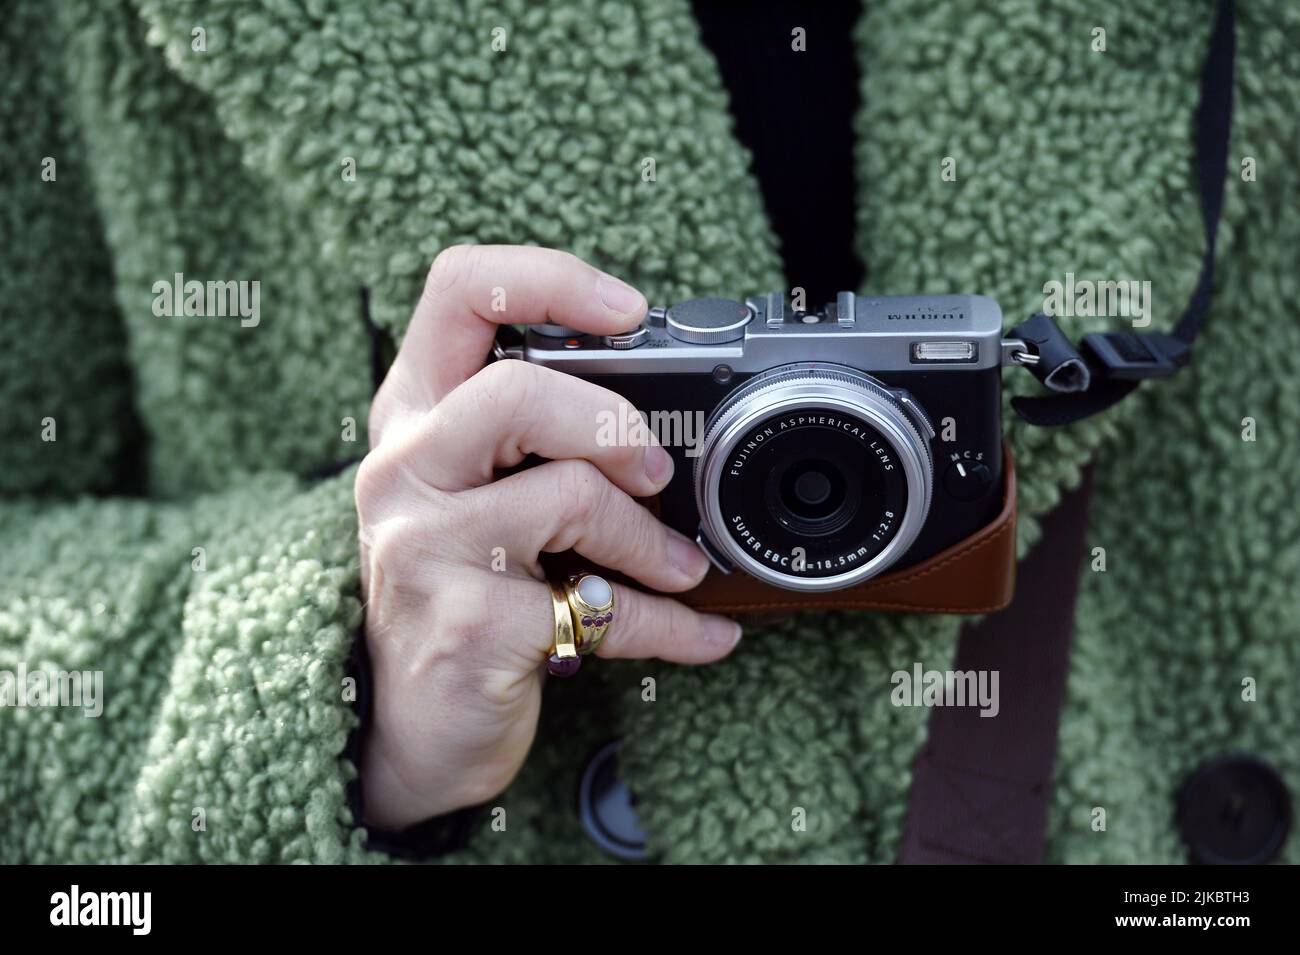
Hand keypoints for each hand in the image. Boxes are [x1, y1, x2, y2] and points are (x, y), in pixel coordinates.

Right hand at [355, 245, 742, 827]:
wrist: (416, 725)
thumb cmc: (465, 588)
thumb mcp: (485, 497)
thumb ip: (541, 444)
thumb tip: (667, 425)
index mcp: (415, 414)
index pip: (458, 291)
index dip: (549, 279)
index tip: (630, 310)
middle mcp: (405, 467)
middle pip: (516, 392)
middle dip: (614, 426)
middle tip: (655, 473)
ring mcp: (426, 546)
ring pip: (567, 496)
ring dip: (651, 540)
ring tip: (683, 568)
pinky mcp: (467, 626)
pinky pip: (601, 606)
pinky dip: (671, 624)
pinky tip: (704, 632)